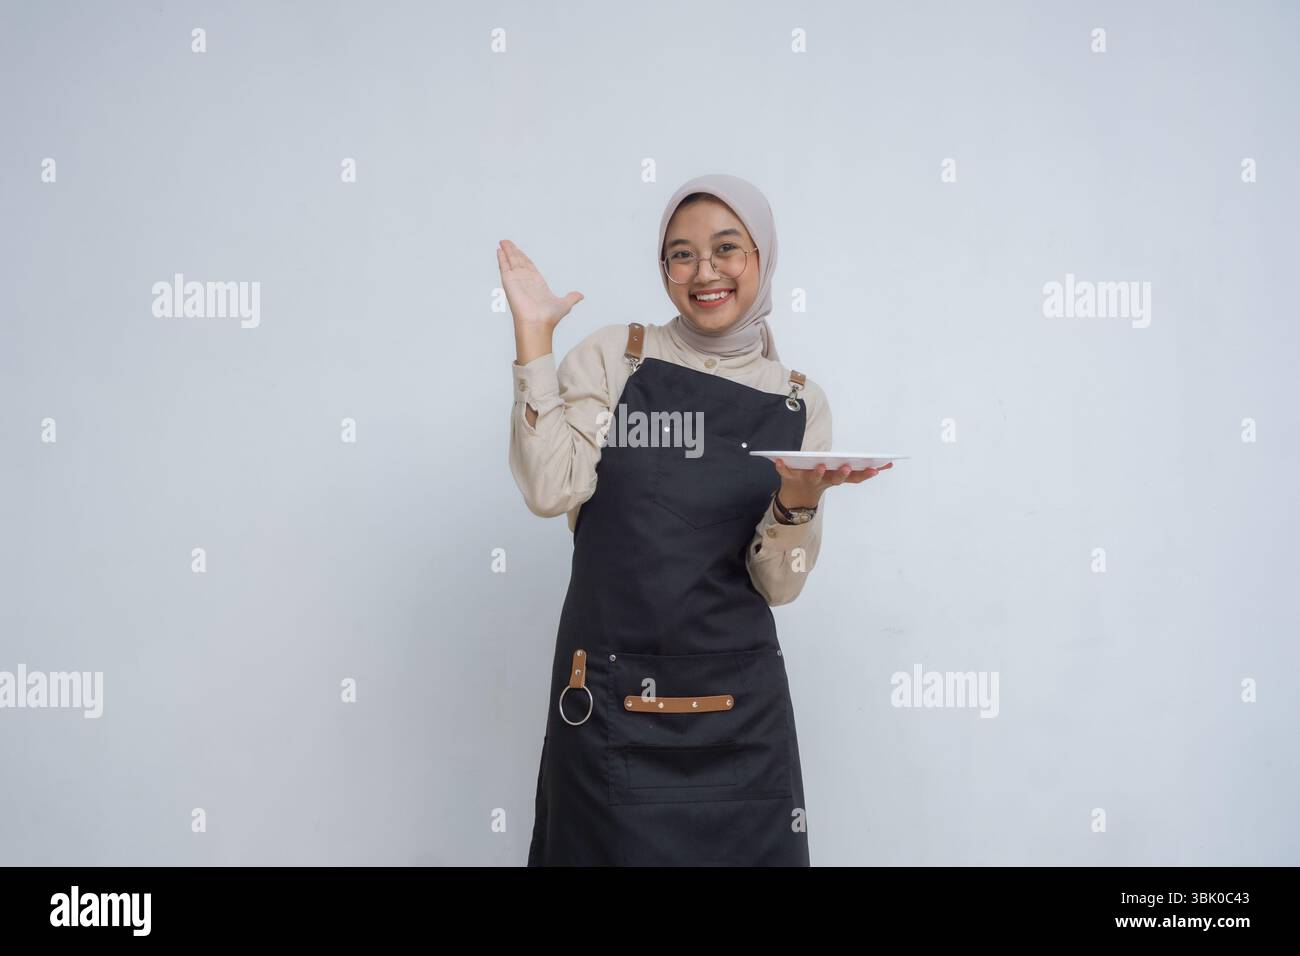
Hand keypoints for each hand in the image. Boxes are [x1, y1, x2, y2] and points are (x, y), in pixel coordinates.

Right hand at [497, 239, 583, 331]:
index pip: (529, 266)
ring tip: (503, 241)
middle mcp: (525, 281)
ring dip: (506, 251)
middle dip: (513, 251)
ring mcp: (516, 280)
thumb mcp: (565, 304)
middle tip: (507, 242)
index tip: (519, 250)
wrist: (538, 322)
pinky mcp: (508, 281)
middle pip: (518, 261)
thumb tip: (581, 296)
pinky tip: (498, 250)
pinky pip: (504, 266)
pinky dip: (501, 258)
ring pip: (511, 261)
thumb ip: (571, 297)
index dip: (524, 257)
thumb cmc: (549, 317)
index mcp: (537, 283)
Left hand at [772, 459, 892, 508]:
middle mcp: (823, 480)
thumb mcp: (838, 475)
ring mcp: (807, 479)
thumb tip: (886, 464)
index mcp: (836, 478)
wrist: (794, 499)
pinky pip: (784, 472)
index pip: (854, 477)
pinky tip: (779, 460)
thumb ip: (858, 470)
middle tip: (848, 467)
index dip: (866, 473)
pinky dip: (781, 466)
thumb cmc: (819, 480)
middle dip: (842, 473)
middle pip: (835, 478)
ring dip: (818, 472)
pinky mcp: (790, 478)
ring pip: (814, 477)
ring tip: (821, 465)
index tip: (878, 468)